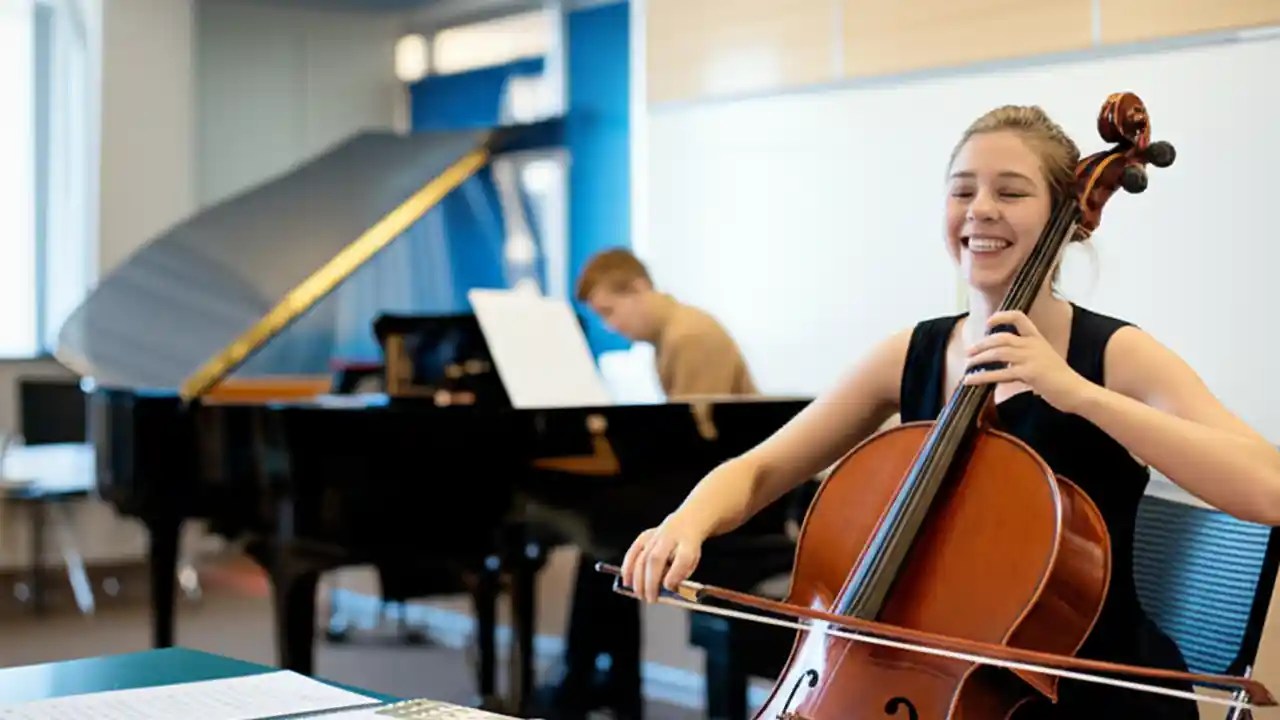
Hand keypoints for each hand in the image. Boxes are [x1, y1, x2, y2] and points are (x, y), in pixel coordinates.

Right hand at [620, 515, 706, 602]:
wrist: (684, 523)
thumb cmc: (686, 547)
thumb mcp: (692, 561)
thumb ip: (681, 573)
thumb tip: (668, 587)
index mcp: (687, 544)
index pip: (682, 558)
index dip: (675, 574)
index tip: (669, 587)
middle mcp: (670, 538)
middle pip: (656, 559)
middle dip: (651, 581)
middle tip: (650, 598)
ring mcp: (655, 536)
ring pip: (643, 556)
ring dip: (638, 577)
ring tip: (638, 593)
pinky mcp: (644, 536)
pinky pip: (633, 551)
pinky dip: (628, 566)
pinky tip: (626, 579)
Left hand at [962, 311, 1094, 412]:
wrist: (1078, 392)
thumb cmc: (1061, 380)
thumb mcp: (1045, 361)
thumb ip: (1026, 358)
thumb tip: (1006, 365)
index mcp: (1038, 339)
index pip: (1019, 317)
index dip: (1001, 317)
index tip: (987, 323)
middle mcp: (1034, 345)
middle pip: (1001, 337)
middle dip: (981, 343)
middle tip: (969, 351)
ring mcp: (1031, 358)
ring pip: (998, 353)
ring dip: (978, 358)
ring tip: (967, 365)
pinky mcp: (1029, 373)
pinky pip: (1000, 373)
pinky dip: (982, 376)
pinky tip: (970, 380)